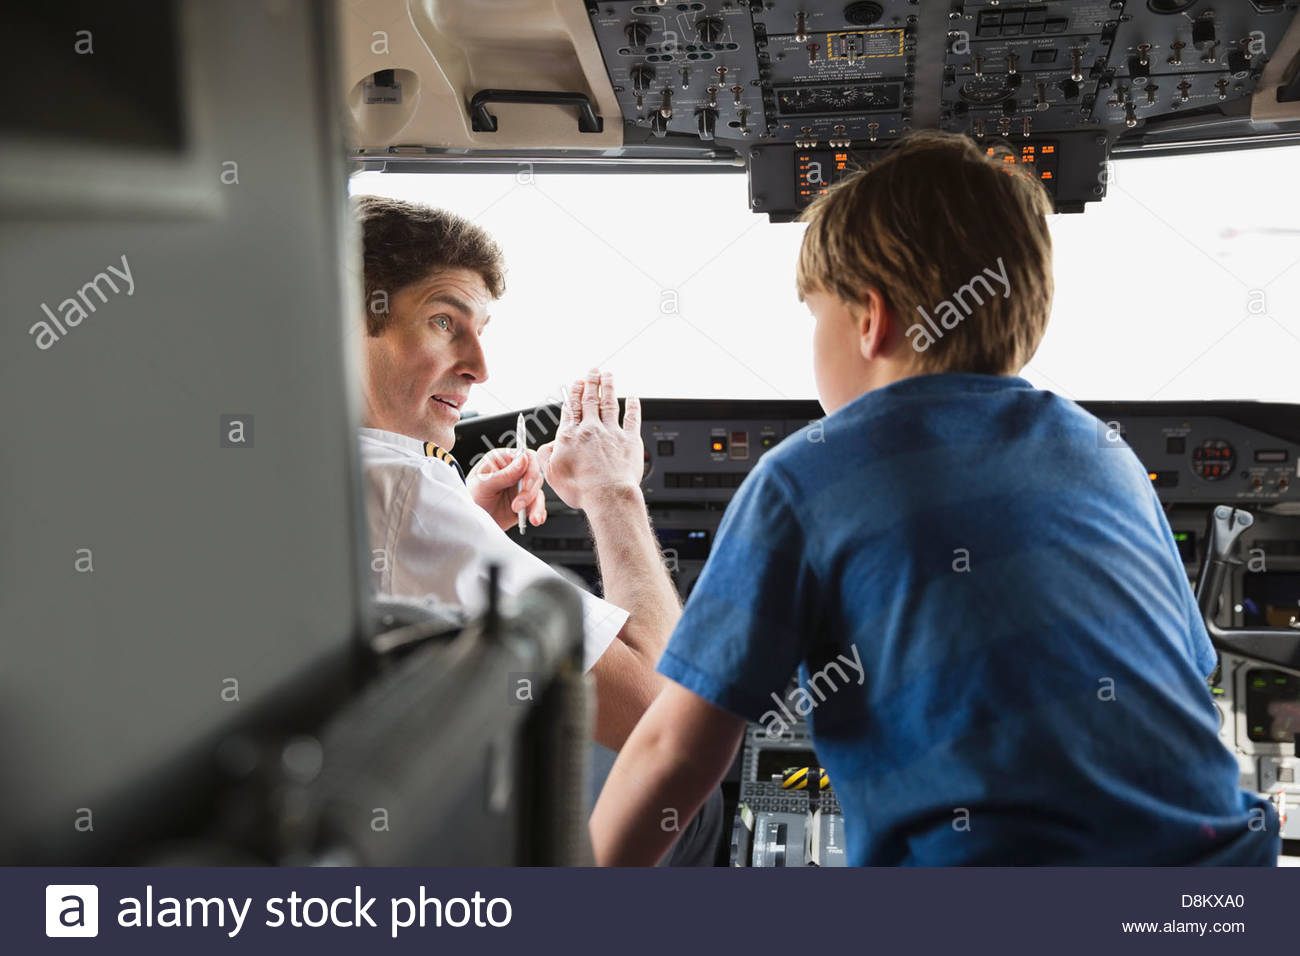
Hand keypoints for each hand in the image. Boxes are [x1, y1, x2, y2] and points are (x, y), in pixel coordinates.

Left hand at [466, 447, 547, 530]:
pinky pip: (537, 505)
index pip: (526, 457)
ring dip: (535, 506)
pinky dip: (538, 512)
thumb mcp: (483, 485)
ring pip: (538, 492)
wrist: (468, 522)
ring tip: (530, 518)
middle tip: (517, 506)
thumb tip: (523, 459)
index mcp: (503, 460)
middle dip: (529, 493)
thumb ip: (504, 474)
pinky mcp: (524, 503)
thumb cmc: (470, 498)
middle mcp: (514, 472)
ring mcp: (520, 488)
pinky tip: (535, 519)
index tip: (525, 486)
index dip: (530, 470)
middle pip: (535, 475)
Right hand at [537, 369, 642, 511]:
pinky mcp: (629, 440)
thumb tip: (545, 446)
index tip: (575, 383)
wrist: (608, 496)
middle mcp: (590, 430)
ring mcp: (611, 433)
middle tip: (592, 370)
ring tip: (608, 375)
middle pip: (589, 400)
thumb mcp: (552, 475)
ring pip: (609, 403)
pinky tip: (633, 397)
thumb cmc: (582, 490)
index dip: (573, 393)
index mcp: (571, 437)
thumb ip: (546, 456)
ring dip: (608, 387)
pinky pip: (632, 418)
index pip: (571, 409)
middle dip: (590, 383)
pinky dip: (633, 406)